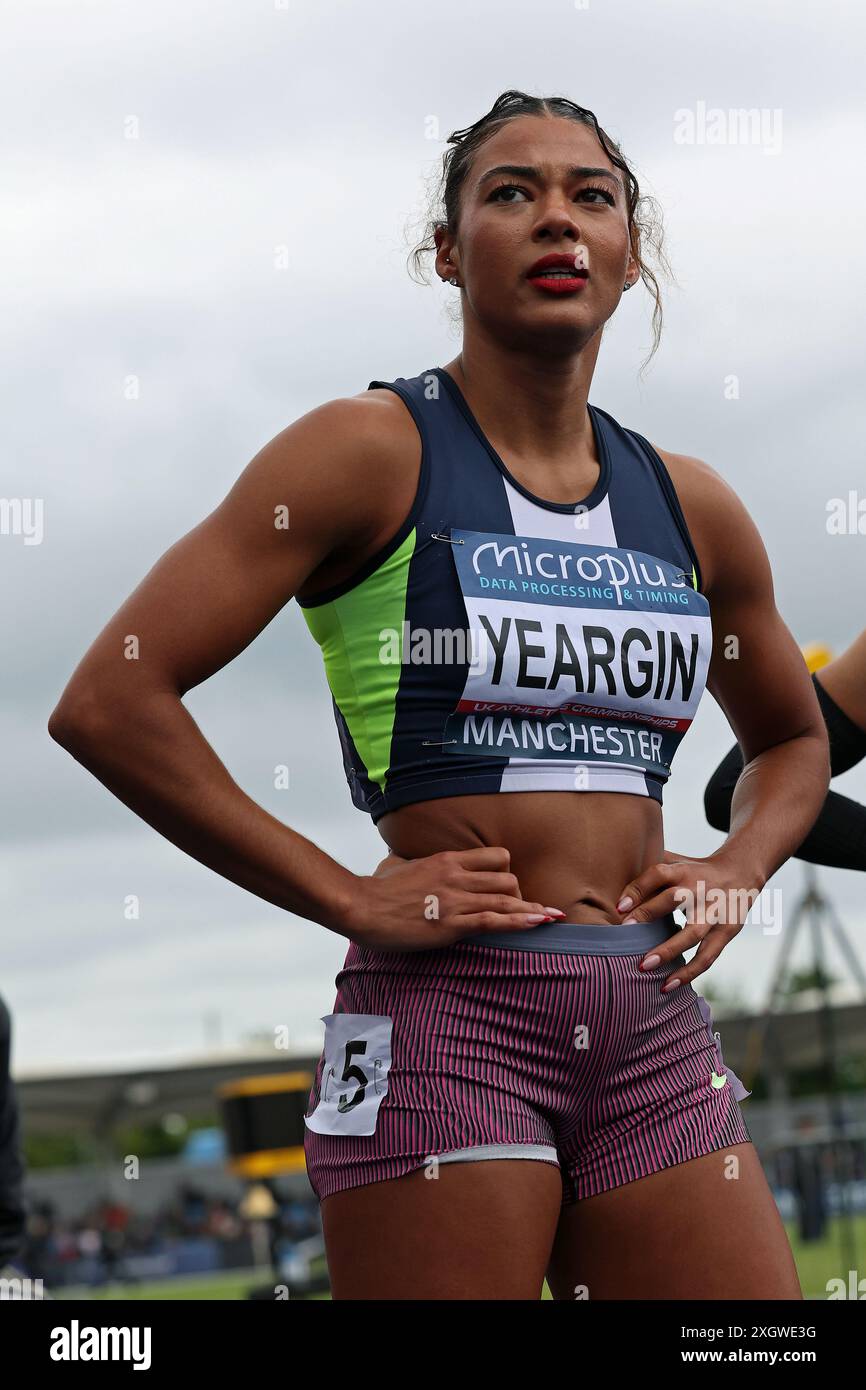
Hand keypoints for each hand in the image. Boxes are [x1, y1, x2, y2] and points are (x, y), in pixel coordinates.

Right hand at [341, 846, 564, 950]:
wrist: (361, 906)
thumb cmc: (375, 889)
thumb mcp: (398, 866)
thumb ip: (411, 863)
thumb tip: (403, 863)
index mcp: (446, 860)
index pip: (494, 857)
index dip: (507, 872)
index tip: (511, 886)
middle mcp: (457, 876)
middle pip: (507, 878)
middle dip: (519, 894)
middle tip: (522, 909)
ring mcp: (456, 900)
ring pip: (507, 898)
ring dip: (532, 909)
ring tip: (552, 917)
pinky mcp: (452, 924)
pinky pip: (495, 920)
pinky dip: (521, 921)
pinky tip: (538, 923)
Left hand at [615, 849, 762, 990]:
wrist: (741, 872)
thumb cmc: (694, 870)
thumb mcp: (675, 861)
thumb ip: (646, 864)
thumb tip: (608, 869)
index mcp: (683, 869)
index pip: (658, 874)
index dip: (638, 889)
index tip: (618, 907)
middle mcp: (700, 889)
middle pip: (675, 900)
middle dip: (649, 913)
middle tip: (624, 932)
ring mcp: (716, 912)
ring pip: (693, 933)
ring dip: (668, 950)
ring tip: (643, 966)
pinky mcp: (727, 931)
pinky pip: (708, 956)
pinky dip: (689, 973)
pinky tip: (668, 985)